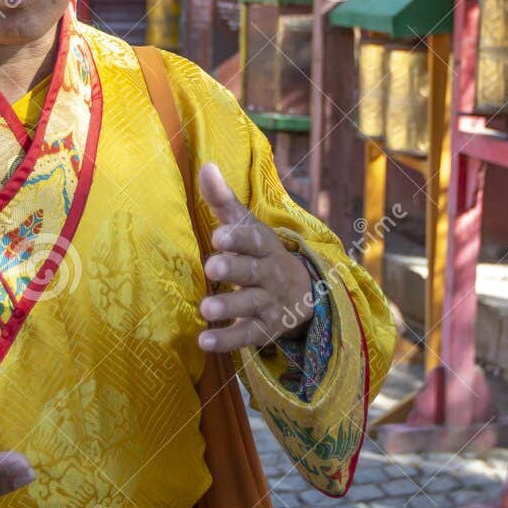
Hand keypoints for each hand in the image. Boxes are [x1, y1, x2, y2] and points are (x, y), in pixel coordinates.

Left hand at [195, 161, 314, 352]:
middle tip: (213, 266)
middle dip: (234, 269)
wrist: (302, 294)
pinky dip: (227, 340)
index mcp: (265, 246)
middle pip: (253, 271)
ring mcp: (269, 303)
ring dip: (229, 307)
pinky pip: (247, 336)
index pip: (254, 240)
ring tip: (205, 309)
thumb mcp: (247, 227)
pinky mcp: (264, 329)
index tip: (219, 235)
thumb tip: (206, 165)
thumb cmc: (260, 254)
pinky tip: (204, 342)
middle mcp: (270, 274)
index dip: (238, 237)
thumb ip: (224, 201)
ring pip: (250, 305)